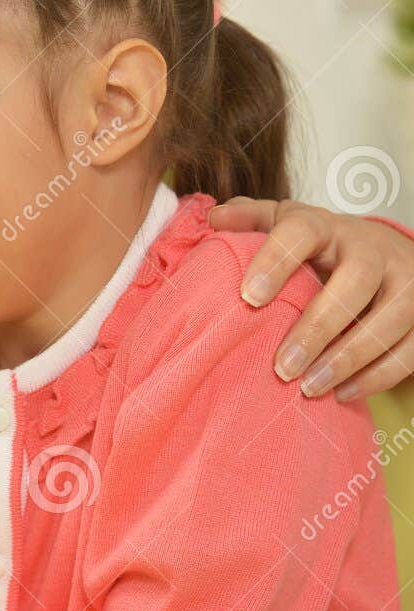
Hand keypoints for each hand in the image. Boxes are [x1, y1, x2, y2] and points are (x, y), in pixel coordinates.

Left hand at [210, 197, 413, 400]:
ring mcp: (408, 279)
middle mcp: (374, 248)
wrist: (385, 253)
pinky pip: (411, 348)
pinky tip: (342, 393)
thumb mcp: (288, 226)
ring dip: (350, 358)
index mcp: (329, 227)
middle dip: (319, 327)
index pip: (303, 230)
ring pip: (392, 317)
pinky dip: (379, 376)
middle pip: (356, 281)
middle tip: (283, 367)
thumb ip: (251, 221)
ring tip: (310, 388)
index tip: (249, 296)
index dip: (276, 260)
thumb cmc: (322, 247)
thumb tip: (216, 217)